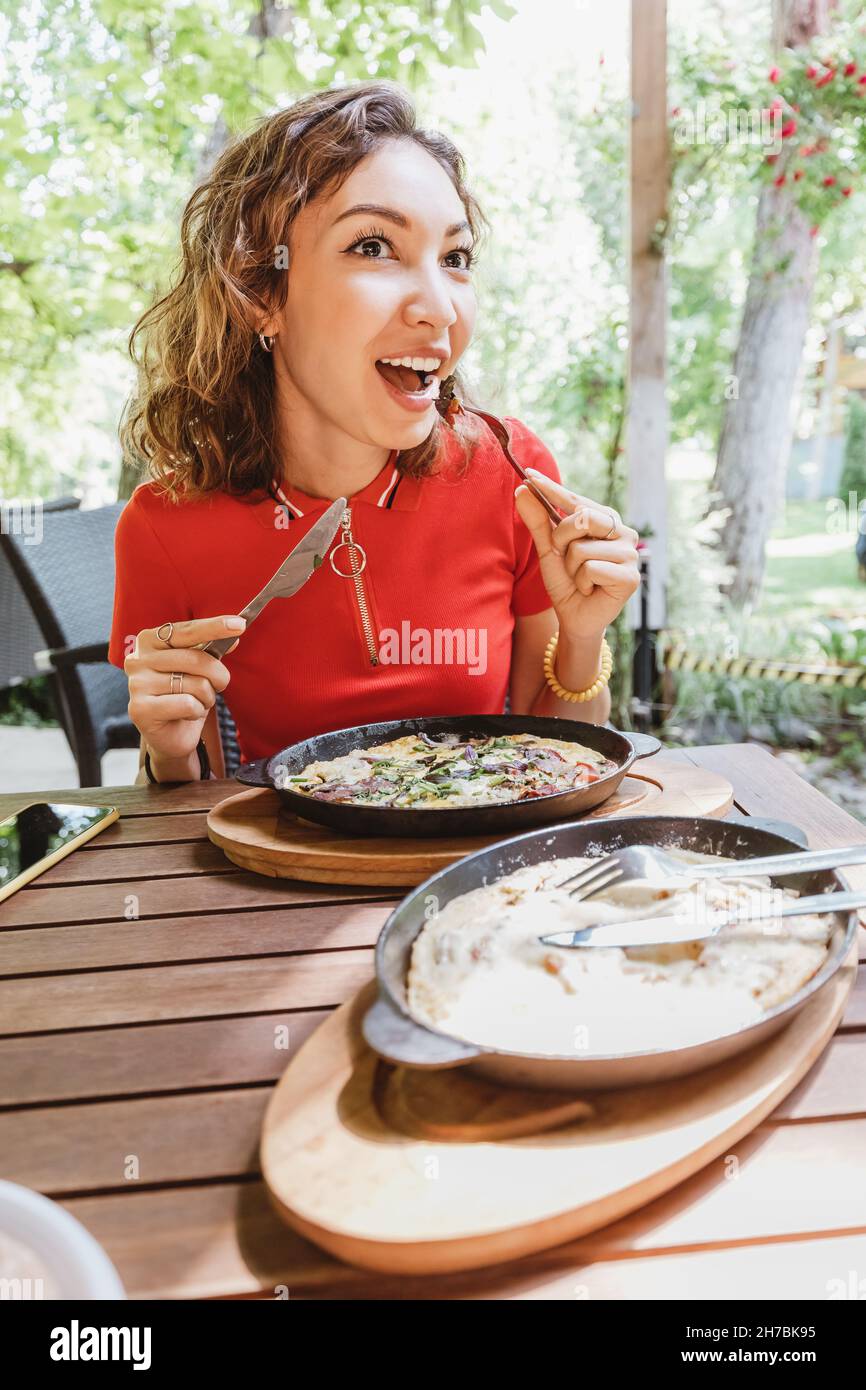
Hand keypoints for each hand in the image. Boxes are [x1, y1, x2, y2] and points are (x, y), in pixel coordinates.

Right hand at [124, 615, 244, 774]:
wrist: (169, 734)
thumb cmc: (184, 695)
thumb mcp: (199, 669)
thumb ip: (212, 650)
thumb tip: (234, 634)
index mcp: (150, 641)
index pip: (187, 630)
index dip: (214, 627)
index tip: (240, 624)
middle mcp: (138, 659)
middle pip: (196, 659)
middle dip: (218, 675)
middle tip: (218, 685)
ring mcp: (137, 684)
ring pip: (195, 684)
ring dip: (207, 697)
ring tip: (196, 702)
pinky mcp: (140, 709)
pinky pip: (188, 704)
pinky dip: (197, 711)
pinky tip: (187, 714)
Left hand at [514, 472, 640, 639]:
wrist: (575, 618)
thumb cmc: (567, 581)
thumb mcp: (548, 549)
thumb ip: (538, 521)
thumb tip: (521, 490)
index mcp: (606, 520)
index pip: (576, 501)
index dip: (551, 489)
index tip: (528, 475)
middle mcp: (623, 532)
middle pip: (580, 520)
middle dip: (561, 540)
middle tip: (565, 558)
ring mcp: (630, 554)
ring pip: (581, 549)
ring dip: (571, 569)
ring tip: (581, 579)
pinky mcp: (630, 577)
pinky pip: (591, 569)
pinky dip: (582, 583)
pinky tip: (591, 590)